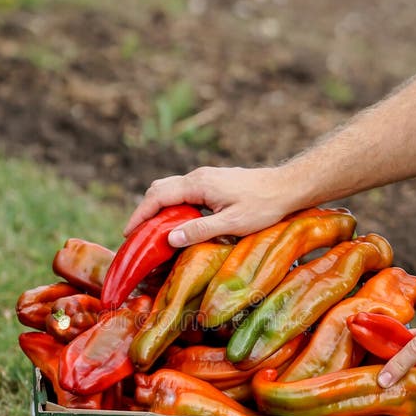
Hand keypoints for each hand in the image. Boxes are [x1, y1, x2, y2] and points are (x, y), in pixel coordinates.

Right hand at [124, 166, 295, 245]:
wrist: (287, 187)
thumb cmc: (264, 206)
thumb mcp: (233, 223)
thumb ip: (200, 230)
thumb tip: (170, 238)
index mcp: (198, 184)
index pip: (158, 196)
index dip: (140, 214)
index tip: (128, 233)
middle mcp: (198, 177)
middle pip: (159, 189)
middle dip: (144, 210)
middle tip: (136, 235)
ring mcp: (205, 178)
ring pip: (170, 189)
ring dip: (157, 208)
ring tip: (152, 232)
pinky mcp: (213, 183)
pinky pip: (183, 192)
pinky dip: (171, 206)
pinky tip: (176, 223)